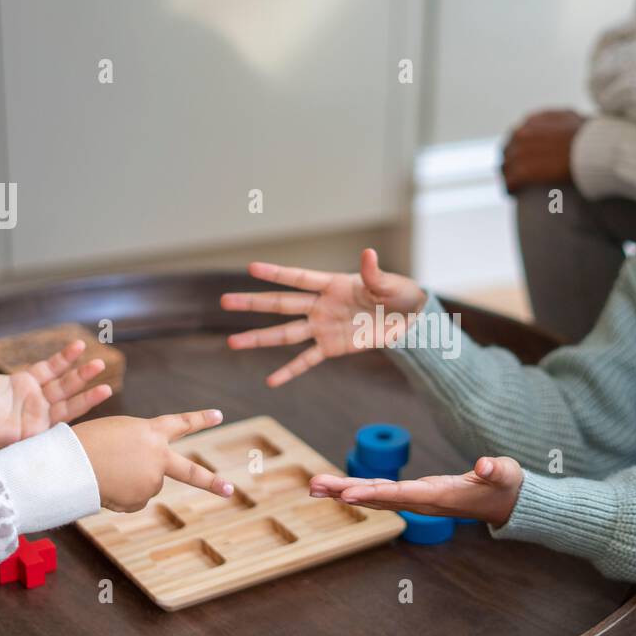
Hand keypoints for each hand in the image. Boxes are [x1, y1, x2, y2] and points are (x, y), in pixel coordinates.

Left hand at [0, 322, 112, 452]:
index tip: (79, 345)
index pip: (51, 368)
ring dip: (87, 395)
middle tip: (100, 362)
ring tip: (107, 387)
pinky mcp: (36, 432)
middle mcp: (34, 399)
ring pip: (69, 403)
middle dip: (83, 374)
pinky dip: (77, 414)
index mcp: (23, 383)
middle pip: (65, 384)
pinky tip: (89, 412)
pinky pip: (61, 422)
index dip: (65, 357)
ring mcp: (37, 416)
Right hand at [73, 411, 234, 511]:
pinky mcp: (141, 498)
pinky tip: (106, 485)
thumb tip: (149, 477)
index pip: (182, 423)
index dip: (200, 419)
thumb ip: (139, 448)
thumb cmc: (86, 442)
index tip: (219, 415)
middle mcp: (158, 456)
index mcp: (151, 432)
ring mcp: (152, 479)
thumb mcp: (118, 433)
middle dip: (212, 482)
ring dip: (130, 484)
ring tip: (107, 472)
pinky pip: (133, 501)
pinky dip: (121, 497)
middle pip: (191, 472)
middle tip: (230, 490)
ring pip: (147, 486)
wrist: (71, 462)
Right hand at [220, 249, 425, 386]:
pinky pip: (306, 361)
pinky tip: (271, 381)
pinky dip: (290, 371)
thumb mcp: (388, 284)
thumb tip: (368, 253)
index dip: (277, 274)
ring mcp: (323, 327)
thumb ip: (373, 274)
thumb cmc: (399, 294)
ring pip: (286, 333)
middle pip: (282, 305)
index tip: (252, 268)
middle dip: (253, 304)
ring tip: (233, 342)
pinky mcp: (331, 348)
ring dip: (260, 338)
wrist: (409, 320)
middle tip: (225, 301)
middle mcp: (321, 305)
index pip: (299, 278)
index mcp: (333, 284)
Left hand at [309, 456, 524, 527]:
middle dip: (346, 491)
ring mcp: (417, 500)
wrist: (506, 503)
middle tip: (315, 485)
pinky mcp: (416, 495)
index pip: (402, 495)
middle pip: (379, 497)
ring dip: (344, 491)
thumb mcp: (506, 474)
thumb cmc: (506, 485)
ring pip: (376, 496)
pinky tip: (337, 487)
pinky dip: (358, 489)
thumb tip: (485, 464)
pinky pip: (381, 493)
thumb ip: (496, 469)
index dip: (374, 493)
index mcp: (441, 496)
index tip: (347, 494)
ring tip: (314, 485)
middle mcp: (423, 502)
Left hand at [501, 109, 585, 192]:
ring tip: (515, 188)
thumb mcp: (570, 117)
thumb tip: (552, 122)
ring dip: (509, 178)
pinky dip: (510, 188)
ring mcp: (520, 153)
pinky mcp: (523, 171)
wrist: (592, 149)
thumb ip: (556, 118)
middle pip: (507, 153)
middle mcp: (521, 135)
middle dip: (511, 164)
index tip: (523, 160)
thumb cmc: (587, 135)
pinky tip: (514, 194)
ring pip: (505, 169)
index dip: (517, 150)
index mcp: (530, 124)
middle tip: (518, 177)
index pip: (514, 138)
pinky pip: (509, 182)